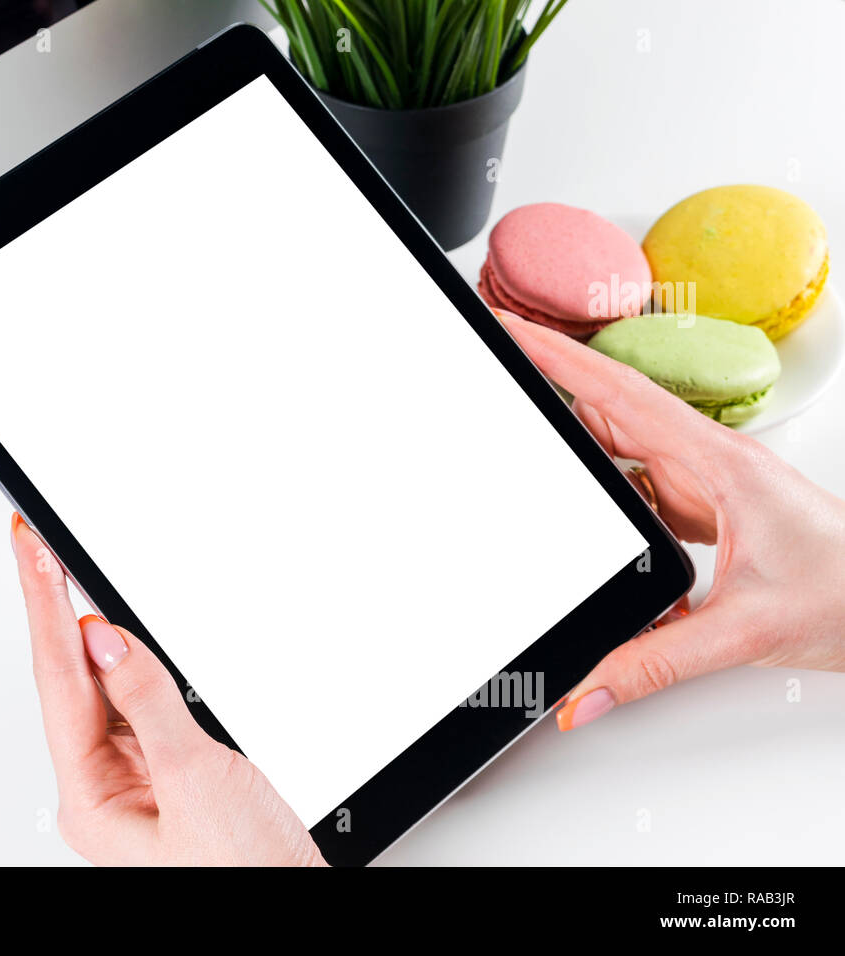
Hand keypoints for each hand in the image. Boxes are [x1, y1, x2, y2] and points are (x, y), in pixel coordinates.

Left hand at [11, 514, 324, 865]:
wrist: (294, 907)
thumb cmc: (248, 874)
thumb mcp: (197, 779)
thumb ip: (148, 700)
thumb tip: (102, 640)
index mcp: (92, 800)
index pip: (59, 683)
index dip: (44, 609)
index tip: (31, 553)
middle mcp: (103, 790)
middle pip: (70, 681)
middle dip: (53, 610)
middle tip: (34, 546)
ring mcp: (135, 781)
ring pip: (105, 689)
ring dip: (92, 634)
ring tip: (63, 571)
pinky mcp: (169, 773)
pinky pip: (141, 704)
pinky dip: (136, 663)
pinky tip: (122, 633)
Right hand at [495, 310, 844, 729]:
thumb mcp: (744, 633)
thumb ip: (656, 664)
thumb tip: (585, 688)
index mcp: (719, 464)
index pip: (621, 394)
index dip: (560, 356)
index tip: (512, 331)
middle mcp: (709, 461)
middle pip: (611, 409)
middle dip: (551, 384)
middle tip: (497, 374)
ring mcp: (707, 482)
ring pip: (622, 444)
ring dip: (576, 441)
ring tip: (526, 439)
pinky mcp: (706, 507)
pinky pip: (638, 482)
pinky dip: (603, 488)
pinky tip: (585, 508)